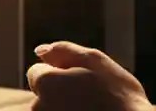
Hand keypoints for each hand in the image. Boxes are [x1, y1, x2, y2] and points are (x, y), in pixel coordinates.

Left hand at [27, 41, 152, 110]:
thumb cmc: (118, 96)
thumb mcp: (94, 60)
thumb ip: (63, 50)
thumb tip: (40, 50)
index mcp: (45, 84)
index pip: (37, 72)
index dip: (59, 72)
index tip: (82, 81)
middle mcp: (39, 109)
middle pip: (43, 95)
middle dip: (60, 93)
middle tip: (92, 97)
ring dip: (68, 108)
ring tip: (95, 110)